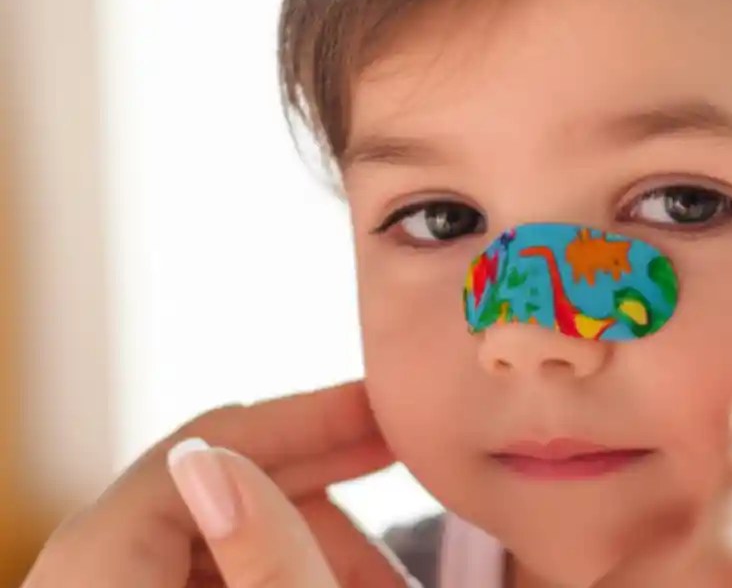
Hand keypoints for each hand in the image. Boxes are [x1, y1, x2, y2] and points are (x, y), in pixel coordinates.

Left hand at [22, 381, 410, 587]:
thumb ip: (266, 554)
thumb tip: (221, 458)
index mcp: (98, 568)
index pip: (205, 445)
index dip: (305, 415)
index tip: (380, 407)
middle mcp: (87, 575)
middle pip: (219, 487)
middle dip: (323, 487)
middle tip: (398, 465)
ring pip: (223, 531)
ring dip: (313, 543)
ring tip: (388, 578)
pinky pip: (209, 569)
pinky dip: (279, 569)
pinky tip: (340, 584)